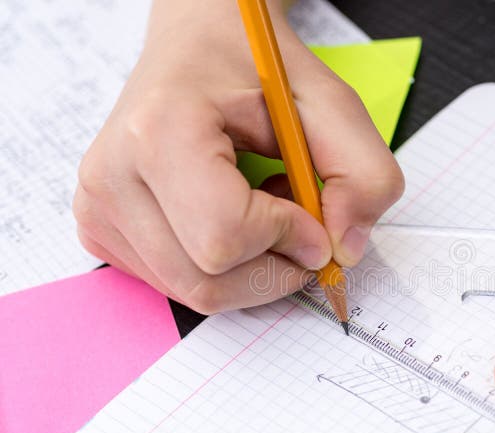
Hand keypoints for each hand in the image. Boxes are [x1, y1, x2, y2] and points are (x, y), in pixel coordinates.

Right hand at [73, 0, 402, 313]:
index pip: (226, 237)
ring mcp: (98, 210)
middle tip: (299, 221)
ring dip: (252, 268)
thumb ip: (362, 173)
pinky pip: (178, 285)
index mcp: (159, 132)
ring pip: (195, 292)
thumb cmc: (253, 66)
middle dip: (274, 267)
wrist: (195, 44)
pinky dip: (223, 269)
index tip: (313, 213)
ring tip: (265, 208)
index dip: (288, 239)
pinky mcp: (102, 231)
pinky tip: (233, 219)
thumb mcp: (329, 102)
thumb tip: (344, 250)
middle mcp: (112, 177)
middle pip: (208, 282)